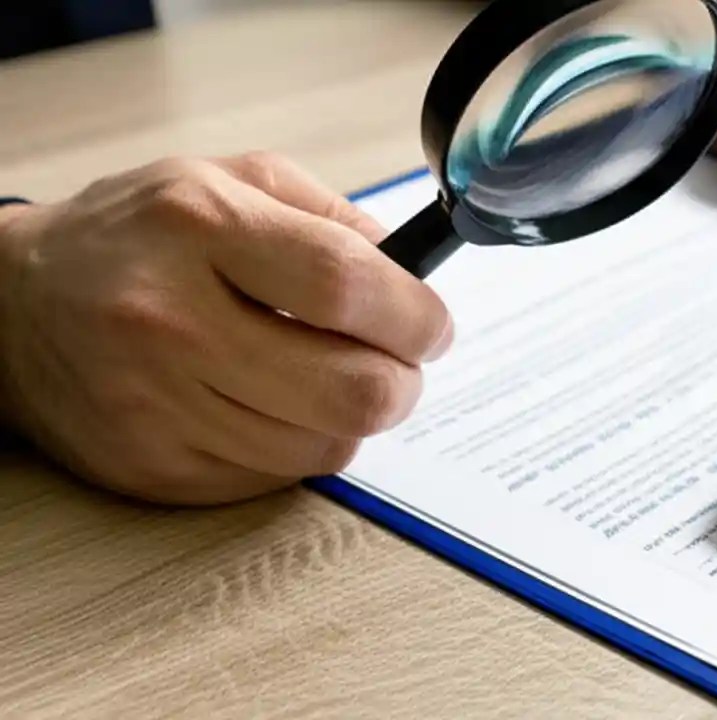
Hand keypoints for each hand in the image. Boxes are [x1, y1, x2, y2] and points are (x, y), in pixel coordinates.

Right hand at [0, 153, 451, 504]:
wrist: (16, 307)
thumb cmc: (142, 234)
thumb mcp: (232, 180)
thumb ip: (332, 219)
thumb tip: (413, 279)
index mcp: (201, 226)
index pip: (348, 285)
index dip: (416, 316)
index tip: (431, 325)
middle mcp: (171, 319)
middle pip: (352, 388)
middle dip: (403, 382)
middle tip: (396, 363)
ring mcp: (158, 405)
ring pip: (326, 445)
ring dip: (352, 417)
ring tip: (325, 376)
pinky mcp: (154, 469)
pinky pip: (278, 478)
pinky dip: (300, 445)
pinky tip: (273, 405)